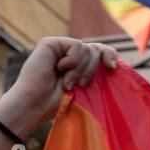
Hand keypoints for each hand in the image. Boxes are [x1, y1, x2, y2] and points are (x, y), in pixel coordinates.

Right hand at [0, 37, 118, 133]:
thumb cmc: (56, 104)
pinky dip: (72, 61)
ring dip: (79, 70)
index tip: (113, 67)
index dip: (109, 55)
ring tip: (66, 83)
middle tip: (80, 85)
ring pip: (87, 48)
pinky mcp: (50, 43)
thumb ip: (95, 73)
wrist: (35, 105)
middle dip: (92, 69)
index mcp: (77, 65)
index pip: (100, 52)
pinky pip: (76, 46)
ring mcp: (59, 48)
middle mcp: (68, 54)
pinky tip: (59, 69)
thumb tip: (115, 63)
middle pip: (95, 49)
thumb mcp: (83, 88)